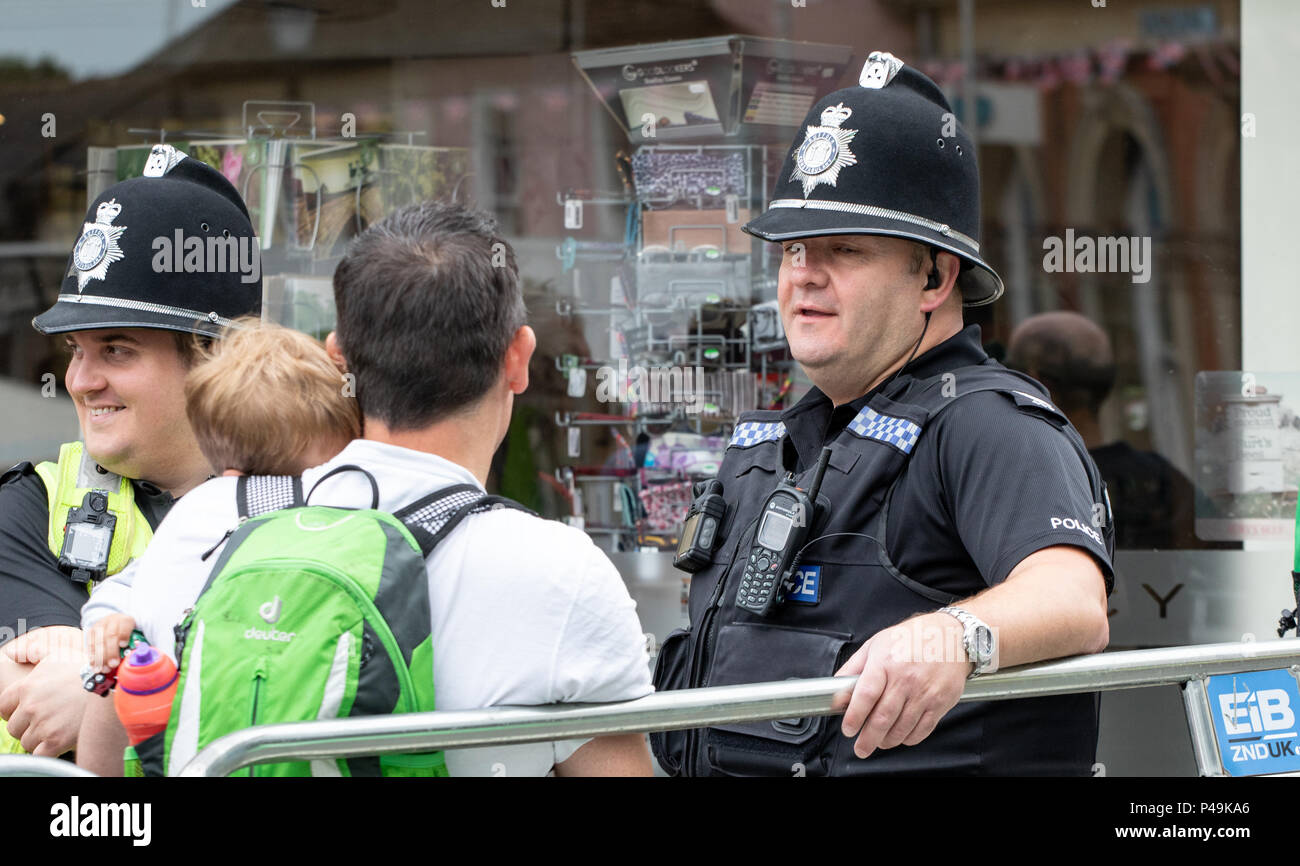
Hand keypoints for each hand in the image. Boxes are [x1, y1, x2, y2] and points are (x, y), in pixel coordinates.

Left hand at [0, 626, 89, 755]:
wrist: (113, 686)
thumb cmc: (85, 669)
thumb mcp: (58, 655)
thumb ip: (33, 652)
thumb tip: (11, 651)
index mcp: (27, 687)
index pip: (3, 707)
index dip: (14, 711)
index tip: (27, 712)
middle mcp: (31, 706)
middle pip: (14, 727)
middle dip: (27, 726)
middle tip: (45, 721)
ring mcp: (43, 724)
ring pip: (27, 741)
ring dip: (39, 739)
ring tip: (56, 729)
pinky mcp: (56, 740)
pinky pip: (39, 753)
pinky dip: (47, 750)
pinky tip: (59, 741)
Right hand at [85, 614, 136, 672]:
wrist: (112, 620)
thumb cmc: (126, 631)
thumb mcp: (133, 632)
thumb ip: (135, 641)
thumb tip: (139, 654)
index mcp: (125, 620)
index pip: (124, 627)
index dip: (123, 636)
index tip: (123, 645)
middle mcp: (111, 621)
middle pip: (110, 636)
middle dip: (111, 652)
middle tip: (113, 664)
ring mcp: (99, 626)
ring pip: (99, 642)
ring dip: (100, 657)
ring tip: (103, 669)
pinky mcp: (91, 632)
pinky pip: (90, 645)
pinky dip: (92, 656)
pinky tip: (94, 665)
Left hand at [831, 612, 971, 758]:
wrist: (951, 636)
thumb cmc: (911, 638)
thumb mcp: (876, 644)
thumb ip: (853, 668)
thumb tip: (837, 690)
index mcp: (886, 663)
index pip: (866, 695)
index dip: (854, 716)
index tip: (848, 729)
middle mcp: (905, 679)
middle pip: (882, 718)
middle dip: (868, 739)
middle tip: (860, 748)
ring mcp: (924, 692)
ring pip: (902, 728)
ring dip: (887, 741)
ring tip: (879, 742)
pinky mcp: (940, 702)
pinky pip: (922, 729)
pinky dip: (908, 739)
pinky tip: (900, 736)